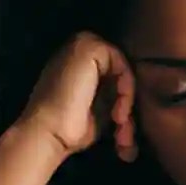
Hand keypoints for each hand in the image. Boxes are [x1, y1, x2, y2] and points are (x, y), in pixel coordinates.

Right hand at [0, 33, 136, 184]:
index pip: (116, 78)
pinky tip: (117, 113)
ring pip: (124, 71)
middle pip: (122, 74)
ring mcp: (82, 46)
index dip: (124, 106)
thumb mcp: (100, 113)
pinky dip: (126, 92)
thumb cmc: (70, 131)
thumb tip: (137, 108)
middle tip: (124, 137)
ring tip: (120, 128)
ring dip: (128, 103)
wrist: (48, 134)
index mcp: (79, 65)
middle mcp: (79, 51)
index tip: (122, 135)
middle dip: (128, 107)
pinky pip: (123, 65)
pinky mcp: (89, 48)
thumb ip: (115, 100)